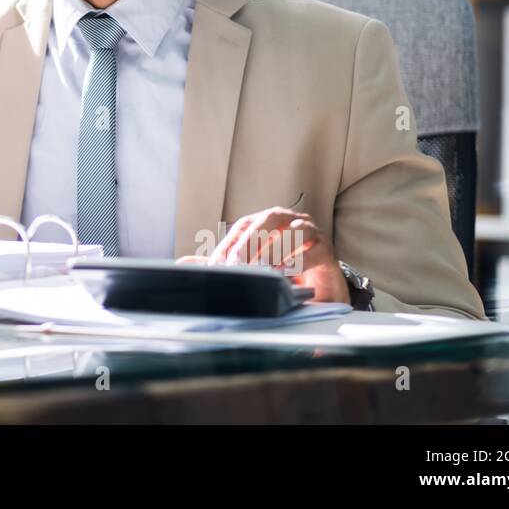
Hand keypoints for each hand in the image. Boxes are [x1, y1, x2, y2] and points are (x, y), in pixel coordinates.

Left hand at [194, 207, 349, 304]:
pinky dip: (297, 262)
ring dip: (275, 251)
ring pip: (293, 232)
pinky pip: (313, 252)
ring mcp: (311, 233)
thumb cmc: (283, 273)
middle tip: (238, 264)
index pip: (244, 225)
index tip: (217, 265)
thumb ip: (221, 264)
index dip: (229, 244)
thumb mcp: (250, 268)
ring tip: (263, 269)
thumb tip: (182, 264)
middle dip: (251, 241)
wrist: (320, 289)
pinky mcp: (327, 252)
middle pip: (268, 219)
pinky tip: (285, 274)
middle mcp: (289, 221)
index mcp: (267, 222)